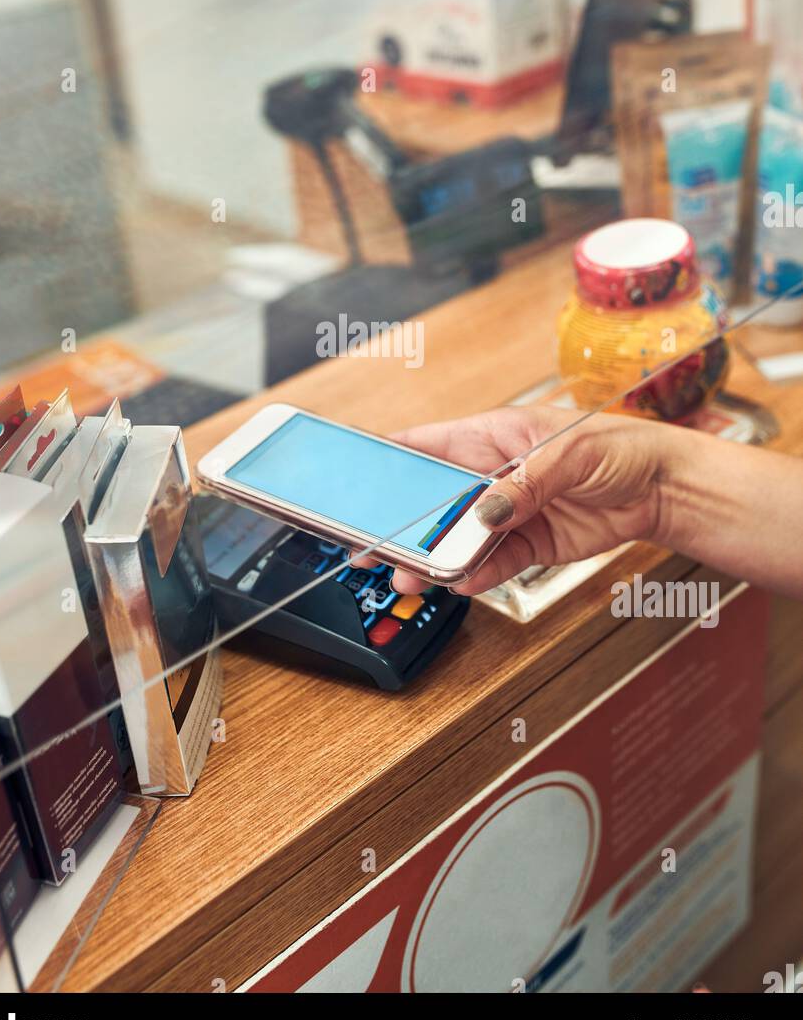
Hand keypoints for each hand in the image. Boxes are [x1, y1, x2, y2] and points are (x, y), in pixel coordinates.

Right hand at [390, 405, 668, 595]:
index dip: (386, 463)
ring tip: (411, 575)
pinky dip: (473, 575)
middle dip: (400, 523)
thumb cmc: (618, 447)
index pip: (423, 446)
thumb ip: (524, 482)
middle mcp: (489, 475)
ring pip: (455, 538)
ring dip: (432, 558)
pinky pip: (490, 563)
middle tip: (370, 546)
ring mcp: (506, 513)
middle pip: (430, 500)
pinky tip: (459, 583)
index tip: (356, 483)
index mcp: (488, 436)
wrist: (663, 488)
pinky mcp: (527, 545)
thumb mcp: (569, 453)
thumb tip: (486, 510)